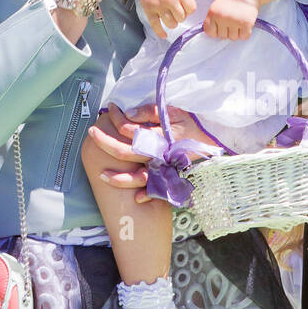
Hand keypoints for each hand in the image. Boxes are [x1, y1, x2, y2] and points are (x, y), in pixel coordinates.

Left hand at [87, 103, 201, 200]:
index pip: (131, 129)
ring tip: (101, 175)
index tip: (109, 109)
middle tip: (92, 132)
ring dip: (120, 178)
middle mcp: (160, 153)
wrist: (215, 142)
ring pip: (140, 176)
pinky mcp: (170, 176)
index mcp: (159, 135)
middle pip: (128, 151)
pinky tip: (137, 199)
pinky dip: (148, 195)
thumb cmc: (193, 124)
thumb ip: (151, 111)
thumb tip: (128, 114)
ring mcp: (165, 167)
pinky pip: (158, 189)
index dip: (117, 118)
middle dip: (106, 143)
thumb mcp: (175, 112)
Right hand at [140, 0, 196, 38]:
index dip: (189, 10)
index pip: (192, 9)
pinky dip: (160, 32)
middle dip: (180, 17)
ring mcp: (158, 6)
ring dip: (172, 23)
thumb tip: (189, 16)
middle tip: (175, 11)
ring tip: (170, 17)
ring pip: (171, 24)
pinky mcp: (149, 10)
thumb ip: (185, 0)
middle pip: (182, 18)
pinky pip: (156, 26)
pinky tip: (164, 35)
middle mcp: (169, 0)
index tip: (184, 7)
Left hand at [204, 0, 258, 38]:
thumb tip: (212, 34)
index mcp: (213, 12)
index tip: (221, 26)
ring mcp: (234, 20)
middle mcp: (222, 17)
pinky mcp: (246, 23)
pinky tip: (246, 24)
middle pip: (222, 37)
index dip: (216, 31)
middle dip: (228, 31)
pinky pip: (244, 37)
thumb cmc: (232, 0)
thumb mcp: (217, 6)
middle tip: (233, 20)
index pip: (209, 32)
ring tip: (239, 20)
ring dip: (237, 32)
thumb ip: (213, 19)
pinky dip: (246, 33)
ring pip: (233, 38)